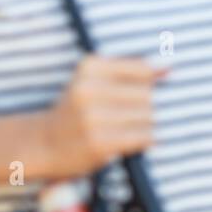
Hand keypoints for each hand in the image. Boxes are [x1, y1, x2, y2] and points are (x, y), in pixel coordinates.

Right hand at [44, 55, 169, 176]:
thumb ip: (132, 72)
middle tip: (129, 117)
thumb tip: (168, 68)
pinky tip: (133, 141)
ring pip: (147, 117)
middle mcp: (88, 89)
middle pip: (147, 95)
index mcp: (89, 67)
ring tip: (128, 130)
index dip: (149, 84)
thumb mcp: (95, 81)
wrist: (43, 143)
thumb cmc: (77, 110)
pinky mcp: (99, 142)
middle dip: (147, 108)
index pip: (142, 70)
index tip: (137, 95)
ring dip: (146, 126)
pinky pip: (142, 137)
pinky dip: (145, 140)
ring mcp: (93, 117)